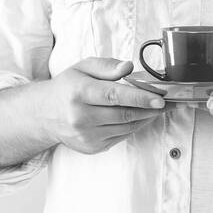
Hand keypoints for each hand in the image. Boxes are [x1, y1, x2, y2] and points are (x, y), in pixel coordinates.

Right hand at [38, 57, 165, 154]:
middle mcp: (81, 116)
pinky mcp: (92, 147)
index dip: (140, 97)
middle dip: (150, 109)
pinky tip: (140, 116)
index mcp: (79, 92)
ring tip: (157, 108)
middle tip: (167, 102)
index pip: (114, 95)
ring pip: (126, 127)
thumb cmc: (68, 87)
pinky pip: (121, 137)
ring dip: (145, 118)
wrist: (45, 114)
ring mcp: (86, 135)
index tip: (160, 98)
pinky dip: (133, 126)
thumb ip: (107, 66)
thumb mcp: (83, 67)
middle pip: (124, 114)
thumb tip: (128, 68)